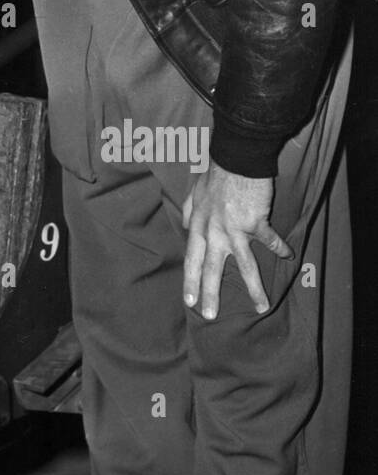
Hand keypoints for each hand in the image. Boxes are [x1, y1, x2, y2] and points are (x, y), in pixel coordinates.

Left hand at [182, 161, 291, 320]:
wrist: (236, 158)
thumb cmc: (214, 173)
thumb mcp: (193, 192)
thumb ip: (189, 210)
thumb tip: (185, 224)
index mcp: (199, 225)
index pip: (191, 258)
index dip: (190, 280)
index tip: (189, 300)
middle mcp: (214, 232)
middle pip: (211, 269)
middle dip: (210, 294)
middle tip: (210, 316)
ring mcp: (234, 229)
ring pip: (244, 265)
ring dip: (253, 288)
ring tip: (261, 307)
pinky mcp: (255, 222)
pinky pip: (270, 241)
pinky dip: (280, 248)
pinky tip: (289, 257)